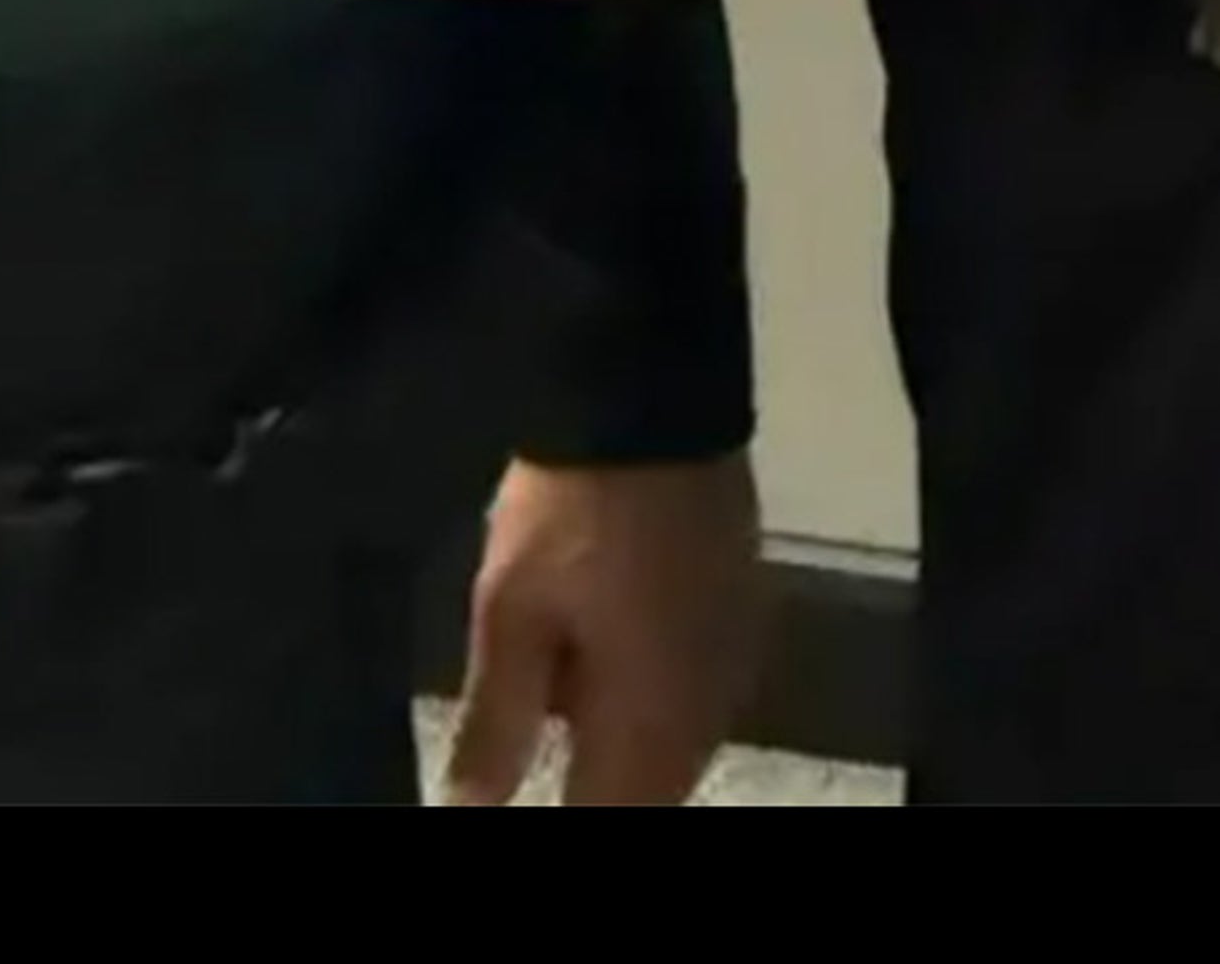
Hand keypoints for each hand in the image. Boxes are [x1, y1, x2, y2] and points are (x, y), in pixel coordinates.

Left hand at [443, 456, 768, 806]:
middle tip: (528, 740)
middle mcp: (710, 712)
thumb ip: (495, 725)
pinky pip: (699, 700)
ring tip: (560, 692)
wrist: (656, 401)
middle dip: (592, 789)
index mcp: (651, 723)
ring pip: (677, 752)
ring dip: (623, 752)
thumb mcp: (509, 612)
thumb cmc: (570, 512)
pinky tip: (607, 656)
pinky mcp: (747, 621)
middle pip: (650, 795)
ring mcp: (738, 665)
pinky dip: (652, 705)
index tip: (514, 788)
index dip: (565, 813)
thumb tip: (472, 809)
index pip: (606, 817)